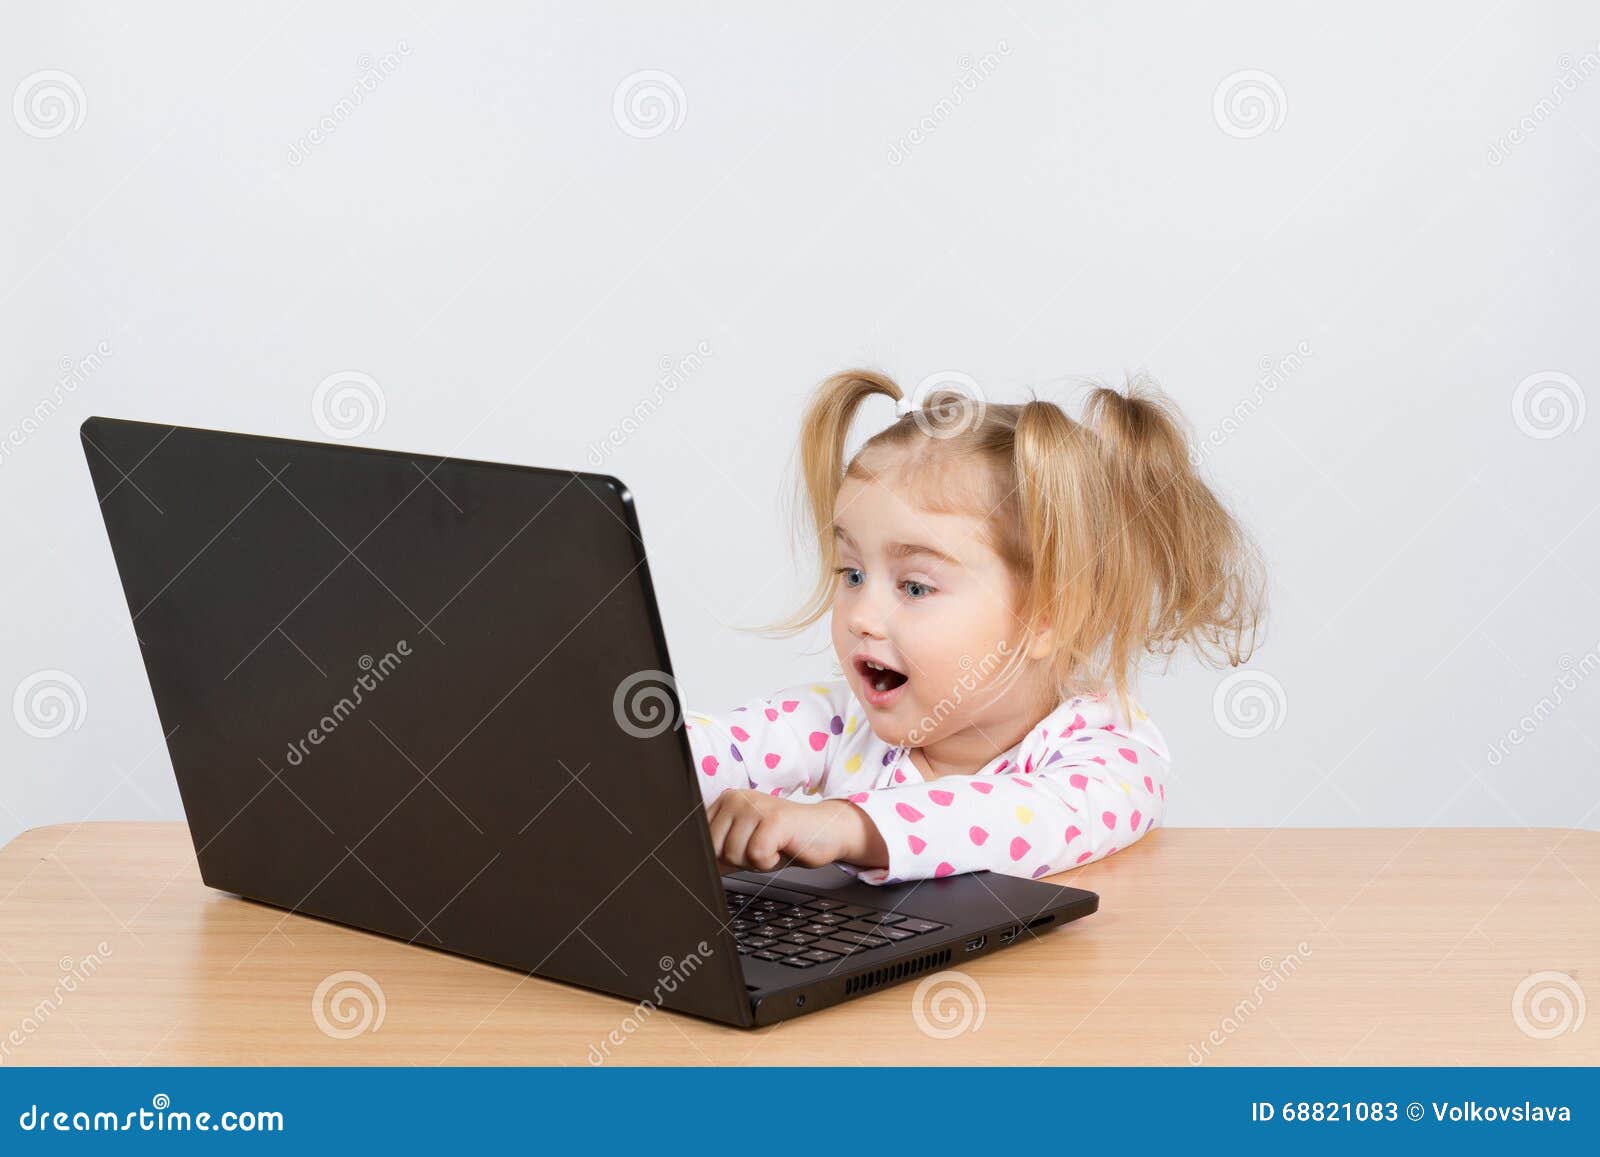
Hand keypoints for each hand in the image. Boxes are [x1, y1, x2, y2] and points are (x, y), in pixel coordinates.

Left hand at [705, 789, 880, 873]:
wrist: (824, 832)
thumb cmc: (783, 840)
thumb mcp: (743, 844)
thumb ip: (718, 851)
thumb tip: (692, 869)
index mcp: (725, 801)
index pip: (701, 839)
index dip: (719, 857)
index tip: (741, 850)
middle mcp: (736, 798)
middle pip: (715, 849)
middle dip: (737, 860)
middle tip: (760, 849)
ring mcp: (755, 805)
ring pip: (734, 854)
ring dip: (755, 862)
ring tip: (772, 847)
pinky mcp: (774, 818)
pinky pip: (757, 855)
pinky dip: (769, 862)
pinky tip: (781, 848)